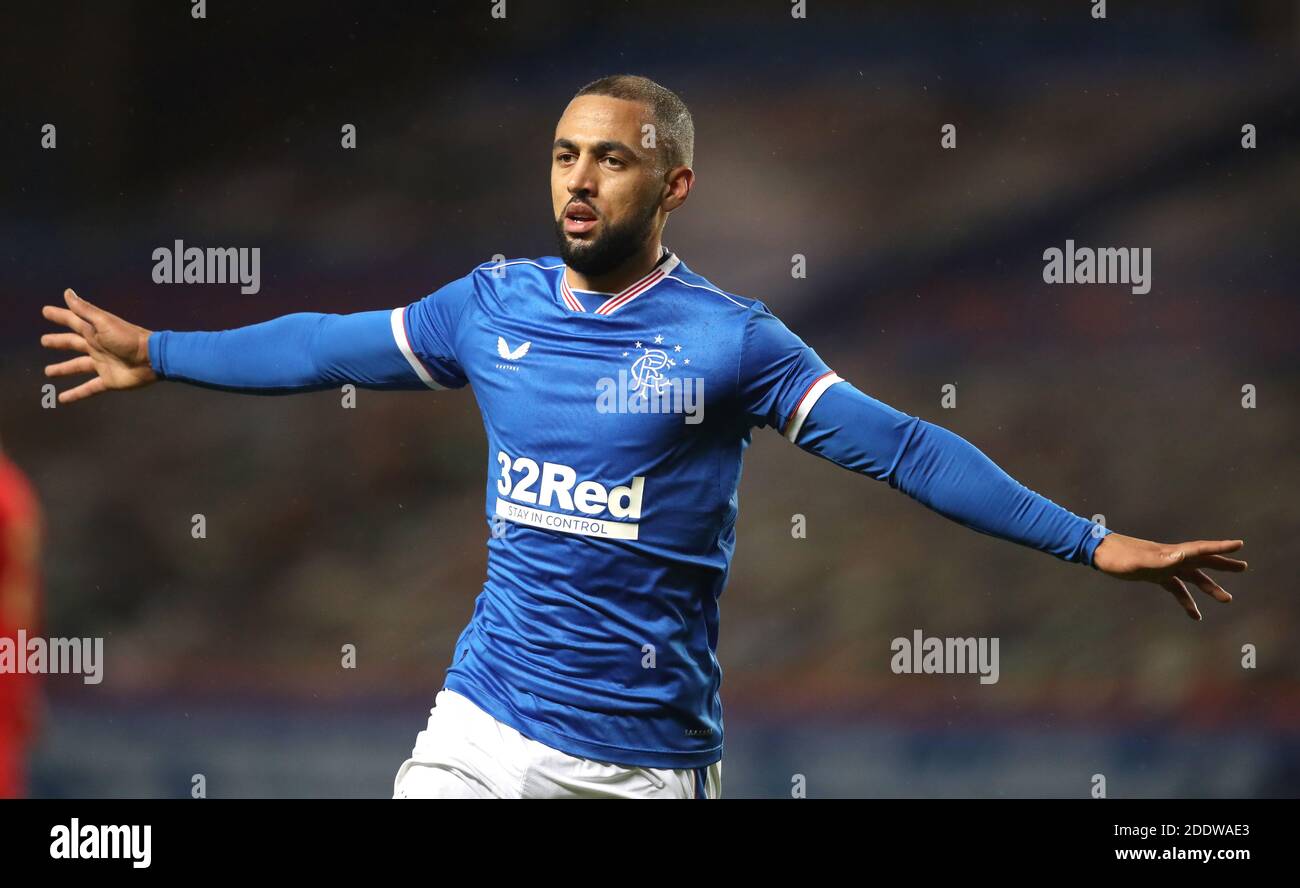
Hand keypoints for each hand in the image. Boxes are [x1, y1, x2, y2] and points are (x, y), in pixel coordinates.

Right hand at [41, 289, 156, 402]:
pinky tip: (63, 399)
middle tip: (44, 341)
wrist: (151, 359)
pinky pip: (88, 388)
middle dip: (58, 342)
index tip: (45, 311)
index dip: (59, 316)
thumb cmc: (128, 338)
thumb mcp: (103, 322)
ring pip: (77, 366)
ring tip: (48, 372)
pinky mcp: (108, 380)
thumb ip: (84, 310)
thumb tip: (67, 292)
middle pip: (72, 343)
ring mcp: (102, 364)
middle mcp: (96, 346)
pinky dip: (76, 394)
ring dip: (63, 369)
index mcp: (94, 331)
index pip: (72, 321)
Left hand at [1092, 533, 1245, 619]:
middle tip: (1243, 568)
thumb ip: (1161, 560)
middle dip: (1223, 564)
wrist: (1098, 553)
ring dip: (1209, 586)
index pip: (1201, 550)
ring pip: (1192, 577)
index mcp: (1171, 553)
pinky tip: (1195, 615)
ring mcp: (1163, 566)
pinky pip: (1176, 588)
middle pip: (1202, 560)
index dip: (1221, 548)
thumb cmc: (1118, 557)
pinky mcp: (1154, 575)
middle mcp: (1171, 558)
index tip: (1240, 545)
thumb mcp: (1140, 561)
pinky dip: (1186, 600)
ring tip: (1227, 599)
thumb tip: (1182, 555)